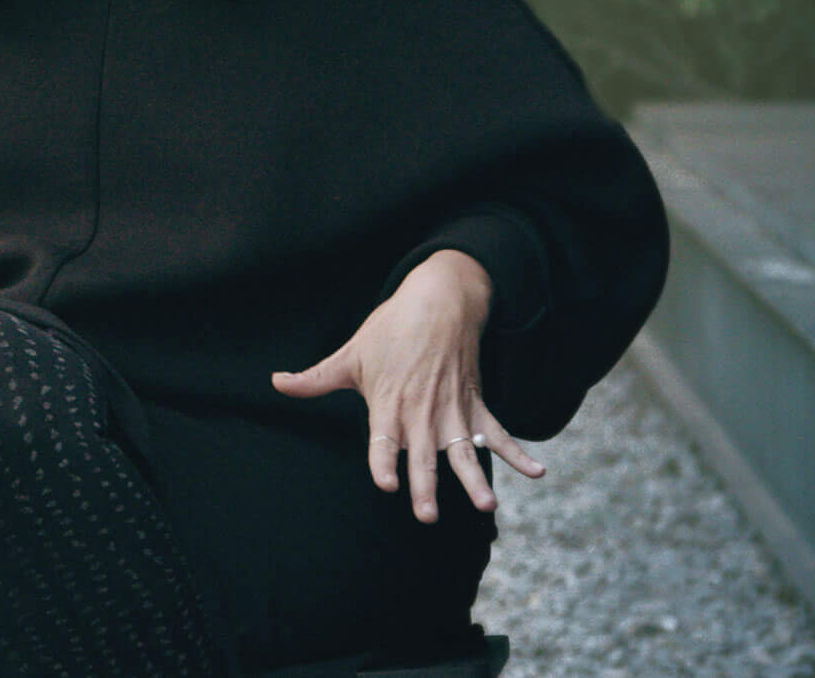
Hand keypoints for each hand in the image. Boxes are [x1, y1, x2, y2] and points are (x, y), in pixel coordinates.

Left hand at [268, 250, 545, 523]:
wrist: (438, 300)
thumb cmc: (390, 330)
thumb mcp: (350, 353)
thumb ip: (315, 379)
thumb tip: (276, 382)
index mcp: (389, 403)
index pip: (383, 442)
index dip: (384, 463)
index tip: (389, 485)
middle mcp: (422, 413)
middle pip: (423, 455)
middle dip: (426, 485)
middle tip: (427, 515)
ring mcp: (452, 411)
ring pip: (465, 452)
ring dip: (475, 478)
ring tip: (486, 506)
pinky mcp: (476, 404)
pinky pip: (499, 433)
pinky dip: (519, 453)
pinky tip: (538, 473)